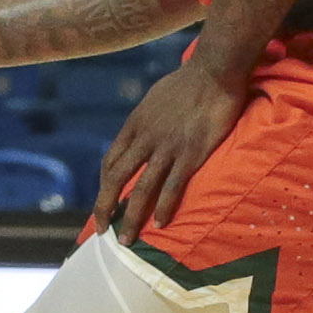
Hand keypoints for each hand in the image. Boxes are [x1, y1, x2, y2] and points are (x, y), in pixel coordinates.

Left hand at [93, 63, 251, 244]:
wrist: (212, 72)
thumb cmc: (187, 82)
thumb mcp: (154, 99)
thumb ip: (146, 120)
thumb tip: (143, 132)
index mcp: (134, 125)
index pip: (110, 162)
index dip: (104, 186)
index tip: (103, 203)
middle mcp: (144, 138)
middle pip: (116, 179)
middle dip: (105, 207)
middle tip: (100, 231)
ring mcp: (166, 147)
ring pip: (142, 188)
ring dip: (131, 217)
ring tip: (125, 241)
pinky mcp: (190, 153)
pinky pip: (173, 186)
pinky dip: (164, 207)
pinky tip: (160, 224)